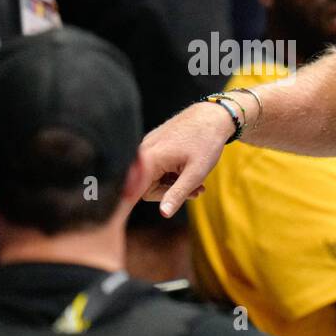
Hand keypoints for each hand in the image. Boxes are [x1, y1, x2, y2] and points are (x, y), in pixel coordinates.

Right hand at [137, 101, 236, 216]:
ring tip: (198, 182)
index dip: (131, 206)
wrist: (213, 115)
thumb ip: (177, 194)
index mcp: (150, 158)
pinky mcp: (155, 143)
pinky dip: (173, 173)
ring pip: (154, 177)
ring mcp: (149, 145)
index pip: (134, 192)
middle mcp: (144, 151)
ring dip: (175, 184)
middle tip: (196, 191)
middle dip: (171, 192)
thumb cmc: (206, 141)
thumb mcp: (195, 173)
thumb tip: (164, 214)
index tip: (123, 219)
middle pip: (146, 187)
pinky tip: (189, 170)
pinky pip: (157, 167)